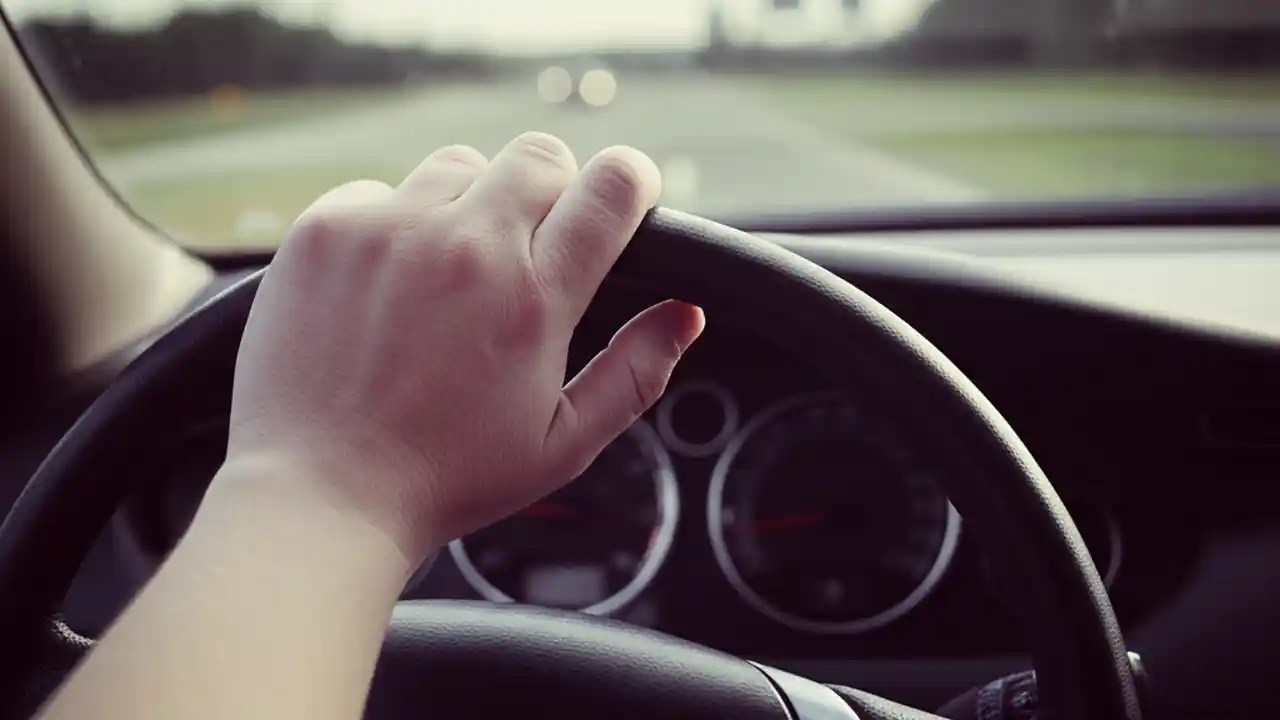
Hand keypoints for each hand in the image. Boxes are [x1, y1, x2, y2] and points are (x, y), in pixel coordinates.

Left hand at [218, 133, 703, 565]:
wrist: (318, 496)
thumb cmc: (446, 478)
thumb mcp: (563, 444)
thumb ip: (636, 373)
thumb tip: (686, 315)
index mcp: (533, 299)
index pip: (612, 186)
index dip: (630, 182)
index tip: (623, 200)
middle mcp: (464, 248)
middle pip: (540, 155)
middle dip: (553, 191)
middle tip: (532, 251)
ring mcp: (388, 231)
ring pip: (461, 165)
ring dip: (472, 204)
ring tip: (452, 275)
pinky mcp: (326, 230)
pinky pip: (381, 189)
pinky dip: (396, 224)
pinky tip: (390, 286)